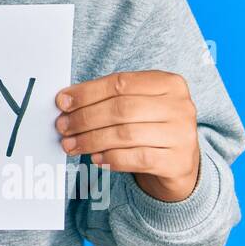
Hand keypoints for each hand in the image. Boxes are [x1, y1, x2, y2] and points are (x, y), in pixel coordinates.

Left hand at [54, 70, 200, 201]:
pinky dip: (110, 158)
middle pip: (121, 109)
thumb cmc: (151, 126)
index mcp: (169, 83)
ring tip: (71, 144)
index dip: (87, 92)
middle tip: (63, 127)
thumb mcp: (137, 104)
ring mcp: (182, 135)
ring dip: (91, 140)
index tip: (62, 102)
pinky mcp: (178, 162)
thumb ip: (108, 98)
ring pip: (126, 134)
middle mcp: (180, 107)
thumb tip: (66, 101)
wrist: (180, 162)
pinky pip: (136, 158)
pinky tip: (95, 158)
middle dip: (85, 118)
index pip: (120, 83)